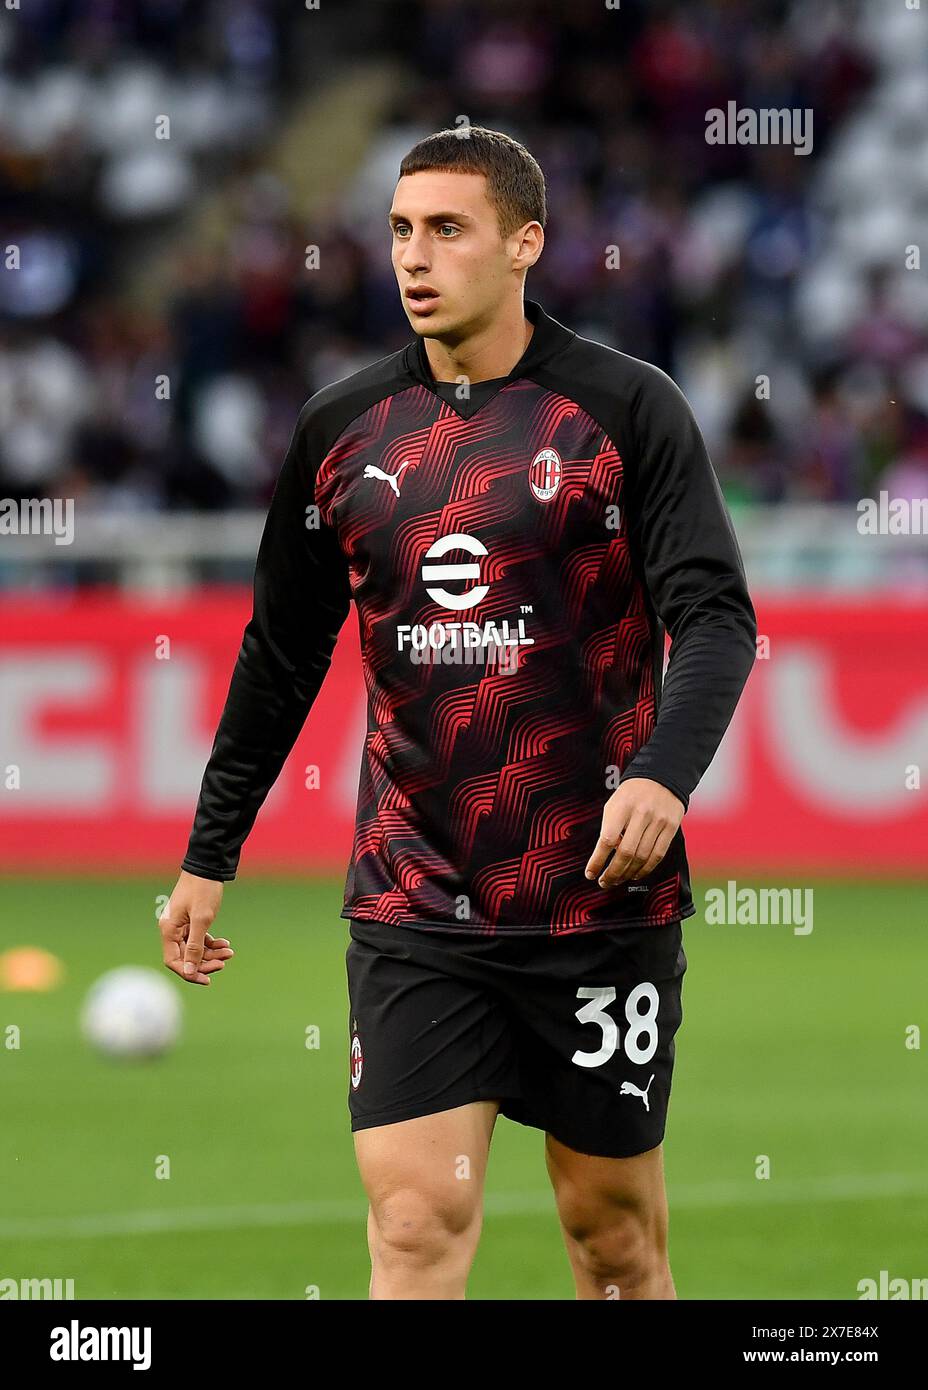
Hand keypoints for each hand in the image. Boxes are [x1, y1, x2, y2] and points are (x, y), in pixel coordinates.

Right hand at [159, 870, 232, 985]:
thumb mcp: (202, 920)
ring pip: (195, 949)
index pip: (174, 961)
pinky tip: (226, 944)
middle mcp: (172, 930)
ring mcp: (181, 925)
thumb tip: (190, 972)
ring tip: (230, 952)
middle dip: (205, 962)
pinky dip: (212, 943)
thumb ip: (195, 947)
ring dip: (212, 953)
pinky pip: (200, 939)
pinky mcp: (191, 921)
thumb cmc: (203, 890)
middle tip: (224, 962)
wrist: (208, 867)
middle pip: (186, 957)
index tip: (208, 979)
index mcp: (169, 930)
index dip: (190, 973)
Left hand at [584, 778, 683, 888]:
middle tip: (604, 882)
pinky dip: (645, 869)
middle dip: (613, 873)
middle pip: (626, 853)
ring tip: (618, 880)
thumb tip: (605, 856)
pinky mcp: (671, 828)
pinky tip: (635, 874)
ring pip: (642, 857)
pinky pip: (657, 855)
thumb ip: (609, 828)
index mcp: (622, 807)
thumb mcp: (614, 804)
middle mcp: (641, 814)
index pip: (607, 840)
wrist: (661, 777)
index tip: (590, 873)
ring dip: (627, 874)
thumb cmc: (632, 794)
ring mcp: (658, 822)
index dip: (597, 861)